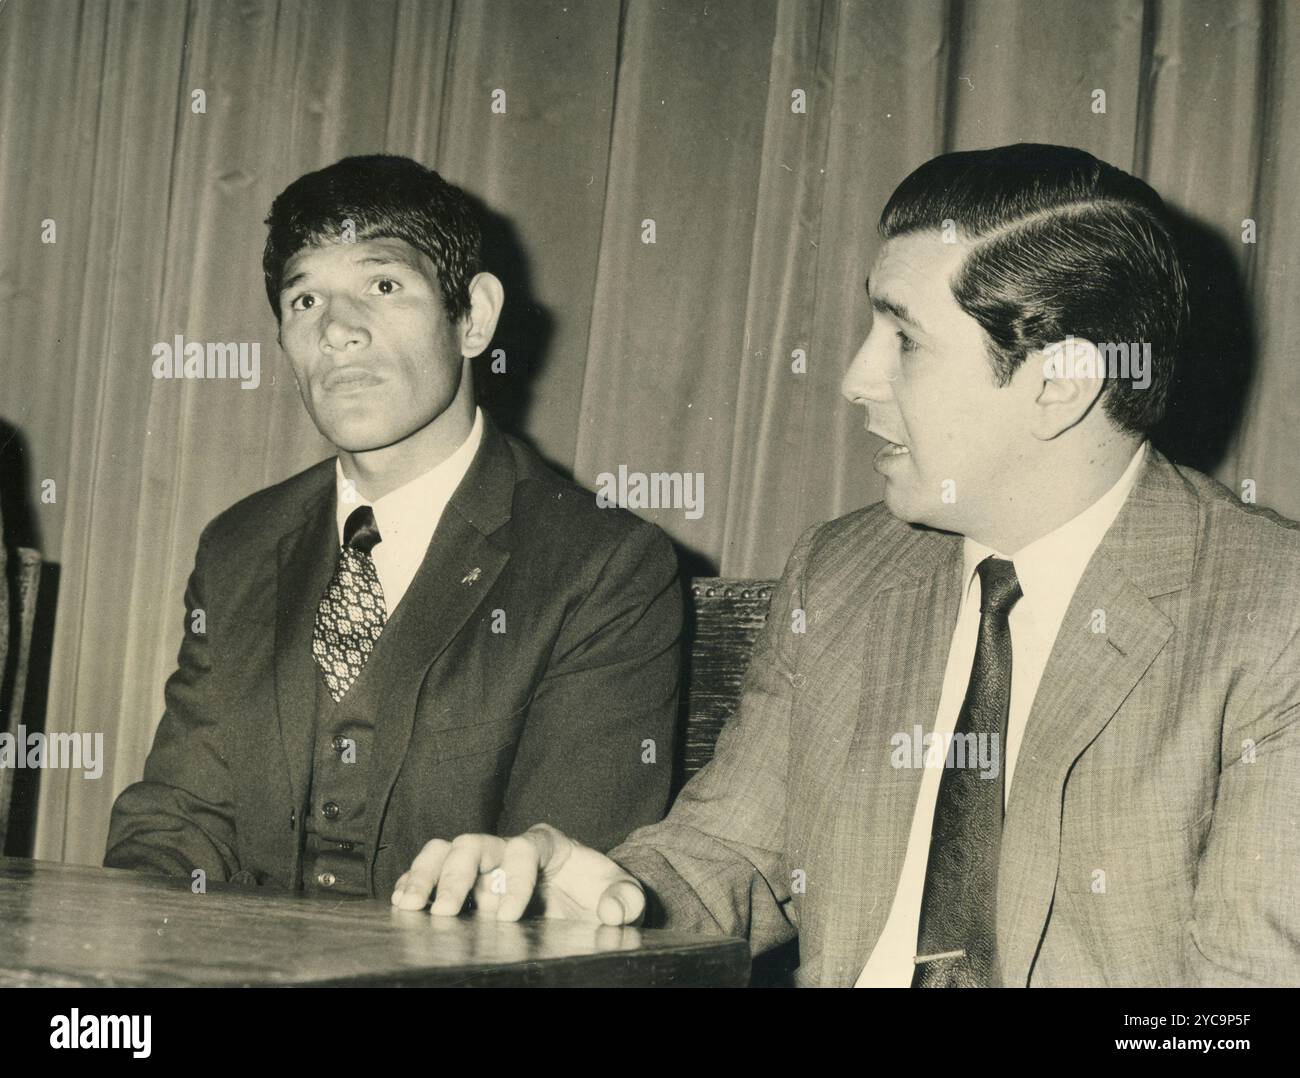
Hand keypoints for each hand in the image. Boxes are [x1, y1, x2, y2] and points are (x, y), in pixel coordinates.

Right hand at [389, 823, 644, 924]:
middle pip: (473, 843)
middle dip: (455, 875)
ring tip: (410, 905)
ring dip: (424, 874)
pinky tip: (401, 904)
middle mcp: (509, 847)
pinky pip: (432, 871)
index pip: (524, 849)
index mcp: (547, 845)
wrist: (584, 895)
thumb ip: (626, 897)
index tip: (508, 916)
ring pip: (445, 850)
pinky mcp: (467, 883)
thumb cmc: (600, 890)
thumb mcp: (623, 893)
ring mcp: (484, 864)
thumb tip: (614, 910)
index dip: (514, 879)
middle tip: (443, 912)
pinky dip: (414, 882)